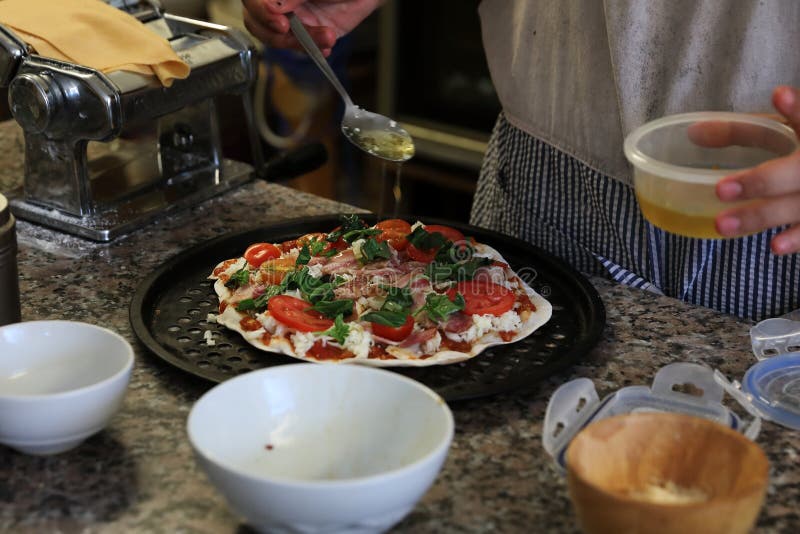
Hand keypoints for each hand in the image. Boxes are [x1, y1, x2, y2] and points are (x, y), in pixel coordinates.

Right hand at [242, 0, 383, 56]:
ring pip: (279, 39)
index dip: (261, 11)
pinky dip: (313, 49)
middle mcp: (277, 3)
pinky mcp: (307, 34)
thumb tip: (274, 7)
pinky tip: (326, 46)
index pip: (252, 0)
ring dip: (301, 42)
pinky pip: (301, 47)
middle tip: (288, 32)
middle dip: (274, 33)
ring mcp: (290, 18)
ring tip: (327, 36)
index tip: (279, 21)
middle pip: (257, 23)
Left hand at [714, 86, 799, 253]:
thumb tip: (692, 134)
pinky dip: (797, 239)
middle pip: (795, 172)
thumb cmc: (799, 151)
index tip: (779, 94)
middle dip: (760, 181)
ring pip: (797, 205)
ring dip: (762, 215)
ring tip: (722, 224)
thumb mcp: (778, 134)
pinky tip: (775, 245)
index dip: (797, 108)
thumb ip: (740, 132)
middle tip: (721, 189)